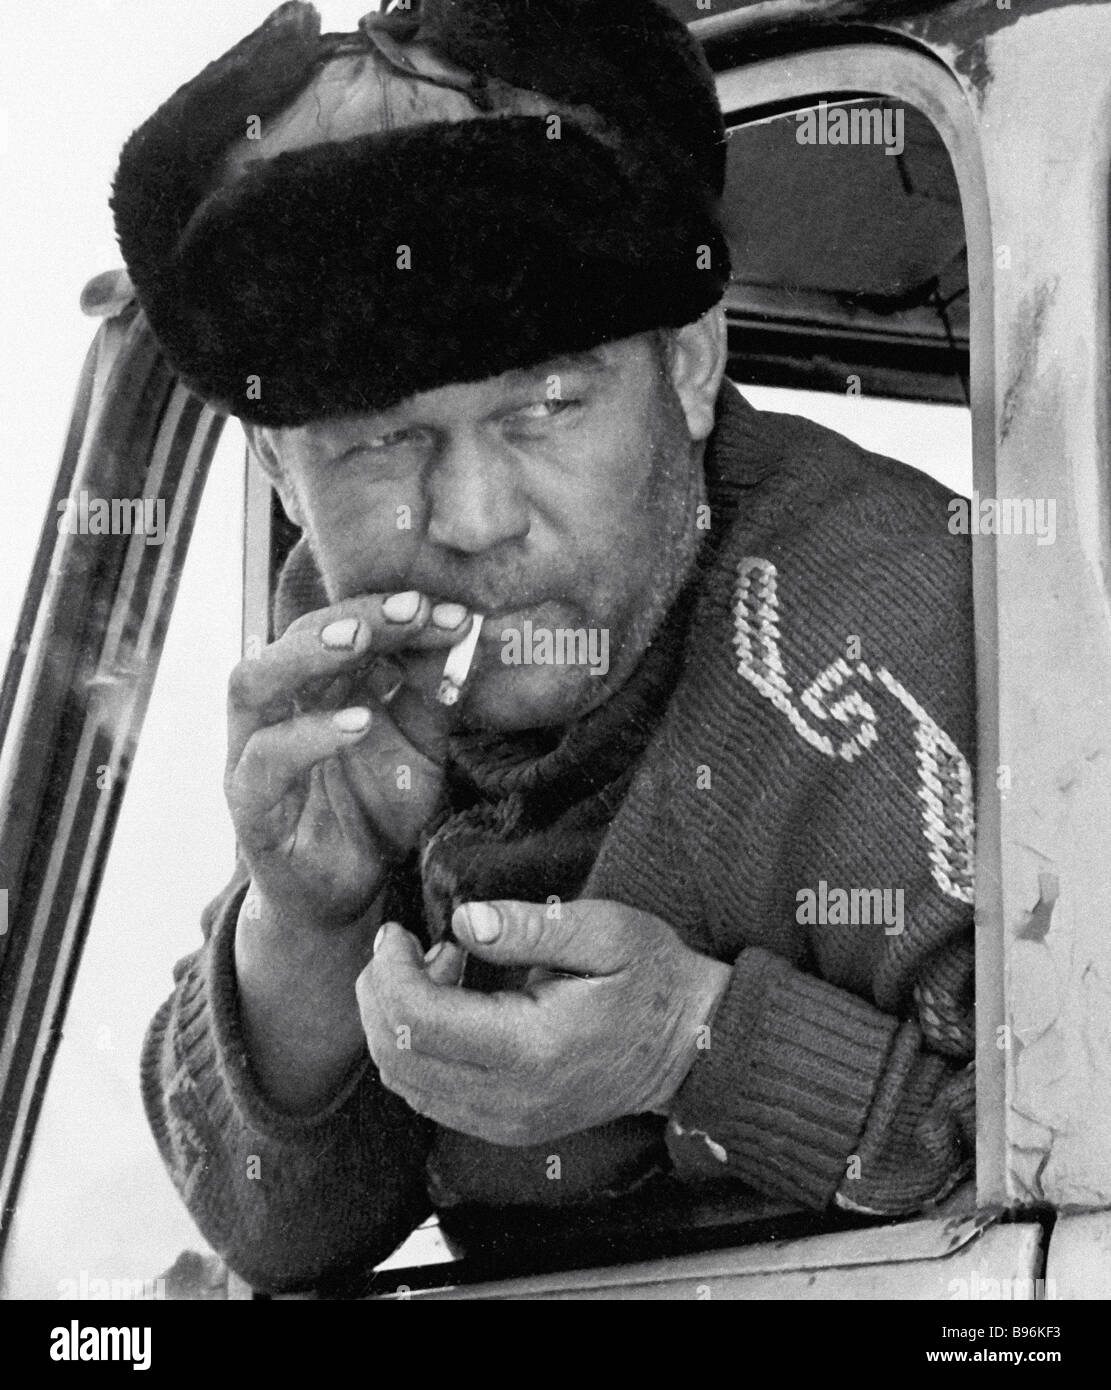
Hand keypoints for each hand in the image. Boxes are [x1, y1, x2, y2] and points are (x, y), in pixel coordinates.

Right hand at [224, 591, 470, 930]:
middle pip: (294, 640)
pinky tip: (358, 723)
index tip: (445, 608)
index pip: (341, 628)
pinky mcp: (249, 804)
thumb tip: (464, 632)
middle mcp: (276, 710)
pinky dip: (311, 736)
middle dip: (353, 615)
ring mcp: (252, 754)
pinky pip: (266, 759)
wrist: (347, 895)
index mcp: (315, 688)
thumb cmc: (376, 812)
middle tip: (409, 607)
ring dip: (308, 655)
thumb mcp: (420, 749)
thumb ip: (433, 696)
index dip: (389, 612)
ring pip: (253, 684)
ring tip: (362, 640)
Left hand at [357, 899, 732, 1144]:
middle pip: (397, 1056)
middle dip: (381, 992)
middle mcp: (510, 1099)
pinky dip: (417, 1046)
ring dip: (398, 1018)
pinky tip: (452, 1004)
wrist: (690, 1048)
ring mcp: (505, 1122)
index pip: (417, 1021)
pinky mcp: (505, 1128)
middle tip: (409, 944)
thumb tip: (464, 922)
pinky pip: (429, 1094)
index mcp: (531, 1048)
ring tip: (442, 968)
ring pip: (405, 1080)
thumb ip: (532, 926)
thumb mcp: (607, 931)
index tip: (398, 931)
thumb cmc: (651, 978)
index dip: (390, 971)